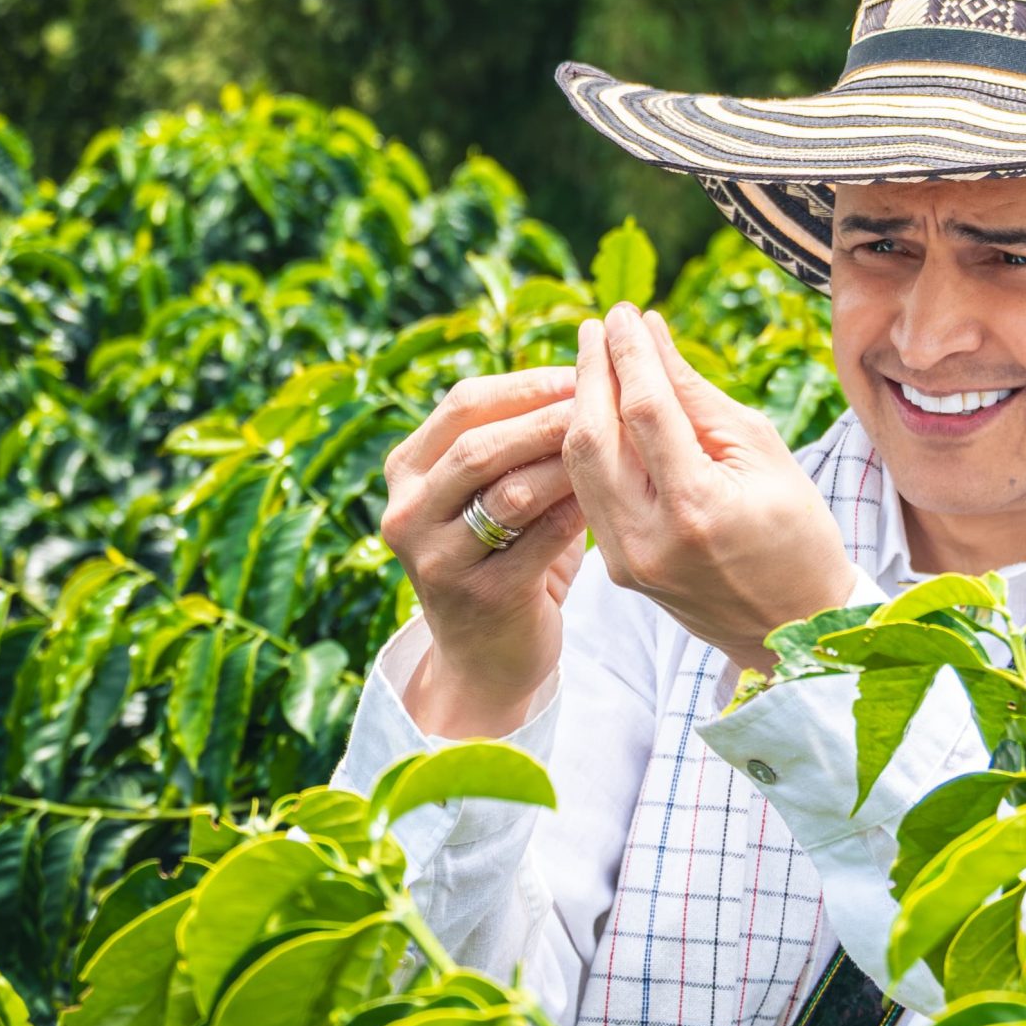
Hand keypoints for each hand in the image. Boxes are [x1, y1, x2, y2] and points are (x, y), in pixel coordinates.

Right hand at [378, 366, 586, 738]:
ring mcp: (436, 558)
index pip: (463, 404)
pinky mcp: (479, 596)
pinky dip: (577, 512)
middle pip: (480, 444)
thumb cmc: (505, 554)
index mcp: (408, 470)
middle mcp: (408, 511)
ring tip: (617, 443)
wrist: (488, 656)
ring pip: (508, 492)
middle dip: (547, 416)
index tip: (584, 369)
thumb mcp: (495, 491)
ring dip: (567, 462)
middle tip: (605, 398)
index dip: (526, 383)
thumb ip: (519, 440)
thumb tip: (587, 372)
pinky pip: (538, 541)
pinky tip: (612, 497)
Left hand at [564, 305, 856, 671]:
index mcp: (698, 509)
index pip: (645, 410)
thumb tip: (651, 337)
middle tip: (602, 327)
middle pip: (594, 437)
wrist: (796, 627)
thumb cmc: (798, 533)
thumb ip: (698, 397)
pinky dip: (590, 447)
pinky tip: (601, 412)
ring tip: (598, 360)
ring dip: (582, 405)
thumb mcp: (764, 453)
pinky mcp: (617, 570)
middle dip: (593, 372)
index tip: (625, 313)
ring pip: (579, 466)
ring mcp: (626, 561)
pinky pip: (588, 494)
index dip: (630, 354)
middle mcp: (650, 539)